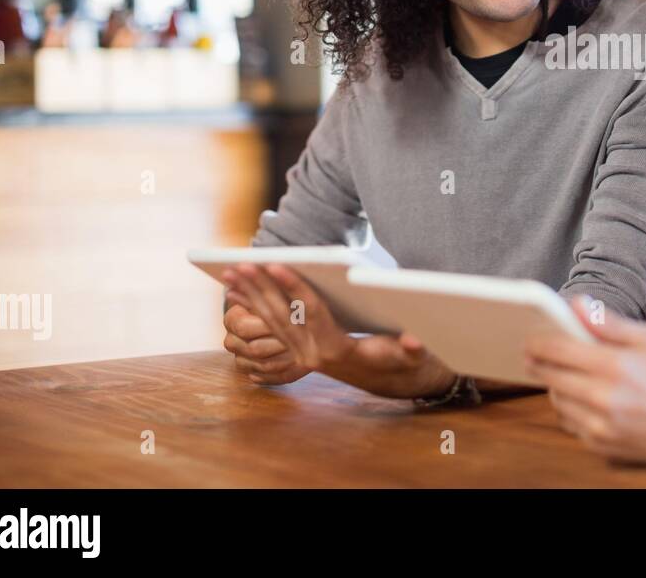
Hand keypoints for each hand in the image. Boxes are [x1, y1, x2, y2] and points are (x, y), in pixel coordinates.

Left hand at [223, 264, 456, 398]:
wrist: (388, 380)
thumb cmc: (401, 359)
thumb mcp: (410, 355)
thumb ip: (412, 349)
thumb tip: (414, 341)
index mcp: (336, 349)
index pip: (310, 312)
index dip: (293, 287)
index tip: (276, 264)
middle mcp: (312, 354)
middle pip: (282, 315)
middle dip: (261, 288)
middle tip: (241, 264)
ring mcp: (301, 354)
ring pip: (271, 321)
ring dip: (250, 297)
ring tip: (231, 274)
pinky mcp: (297, 352)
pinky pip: (270, 326)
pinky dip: (253, 307)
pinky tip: (238, 292)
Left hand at [525, 296, 645, 463]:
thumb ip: (607, 322)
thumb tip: (575, 304)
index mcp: (614, 365)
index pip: (560, 350)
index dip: (539, 344)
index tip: (529, 341)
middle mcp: (604, 397)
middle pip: (552, 378)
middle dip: (539, 365)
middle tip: (532, 357)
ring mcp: (602, 425)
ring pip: (558, 403)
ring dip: (556, 388)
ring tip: (564, 377)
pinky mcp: (603, 445)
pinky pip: (571, 425)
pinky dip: (571, 411)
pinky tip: (582, 401)